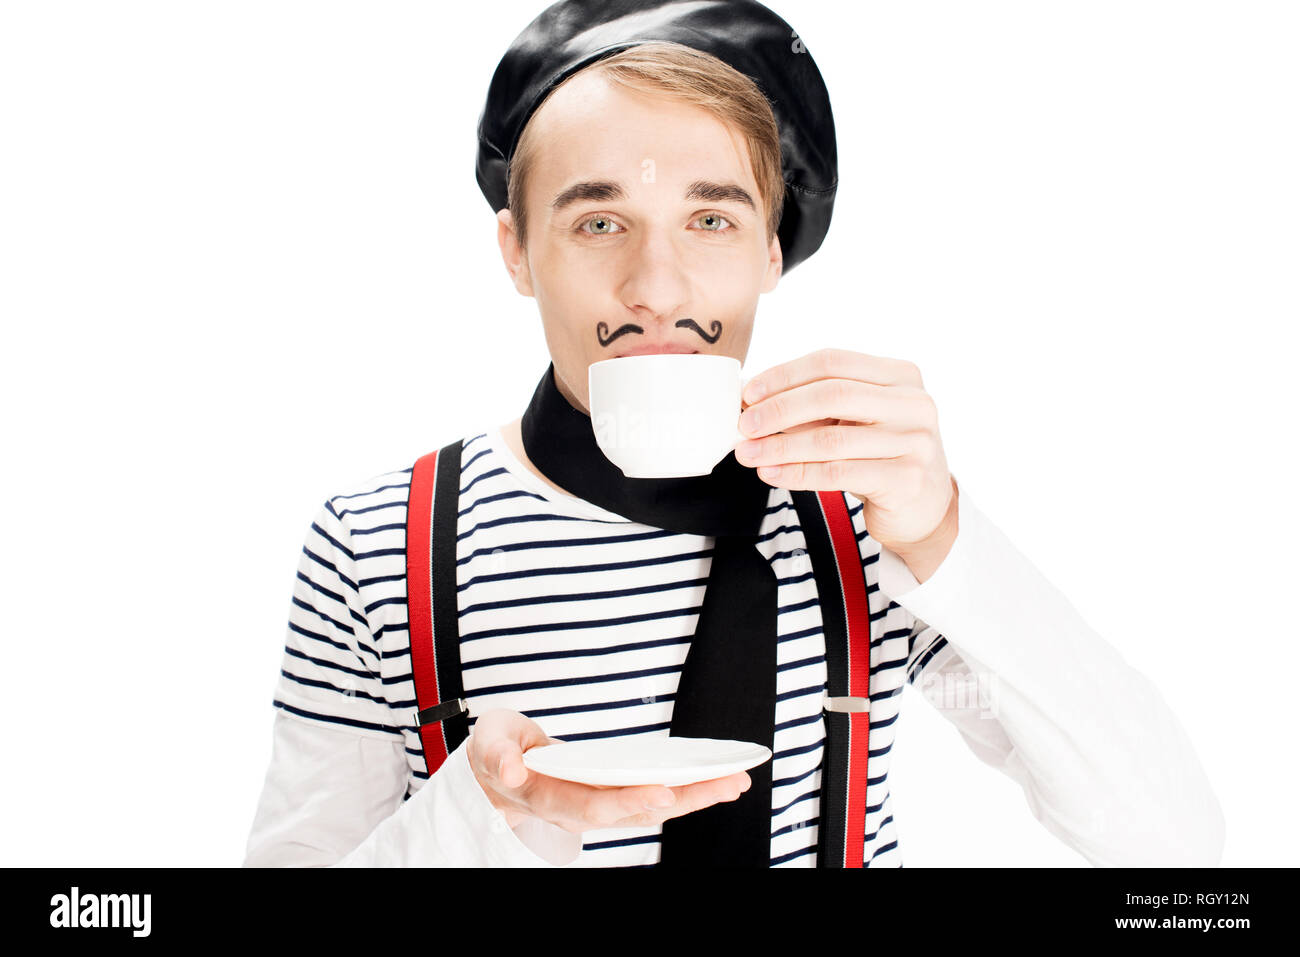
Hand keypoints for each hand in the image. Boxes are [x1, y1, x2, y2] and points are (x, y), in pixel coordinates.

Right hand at [466, 708, 751, 832]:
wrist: (497, 774)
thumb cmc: (500, 752)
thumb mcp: (491, 745)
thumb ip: (500, 756)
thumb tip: (512, 772)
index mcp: (549, 797)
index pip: (592, 805)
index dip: (627, 800)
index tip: (662, 791)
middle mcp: (580, 810)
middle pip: (636, 812)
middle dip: (683, 800)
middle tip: (725, 785)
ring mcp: (600, 806)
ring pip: (651, 809)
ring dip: (695, 798)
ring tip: (734, 782)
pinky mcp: (613, 796)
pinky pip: (653, 797)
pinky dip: (686, 791)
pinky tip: (716, 782)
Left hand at [735, 347, 957, 556]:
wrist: (924, 507)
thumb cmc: (880, 456)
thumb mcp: (853, 422)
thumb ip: (812, 409)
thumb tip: (752, 402)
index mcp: (900, 375)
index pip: (832, 362)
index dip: (785, 374)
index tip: (749, 392)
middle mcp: (914, 402)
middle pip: (832, 394)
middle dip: (780, 409)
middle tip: (744, 425)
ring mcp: (915, 440)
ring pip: (832, 439)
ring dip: (781, 446)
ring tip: (748, 454)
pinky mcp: (906, 479)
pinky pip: (838, 473)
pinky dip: (798, 473)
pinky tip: (772, 473)